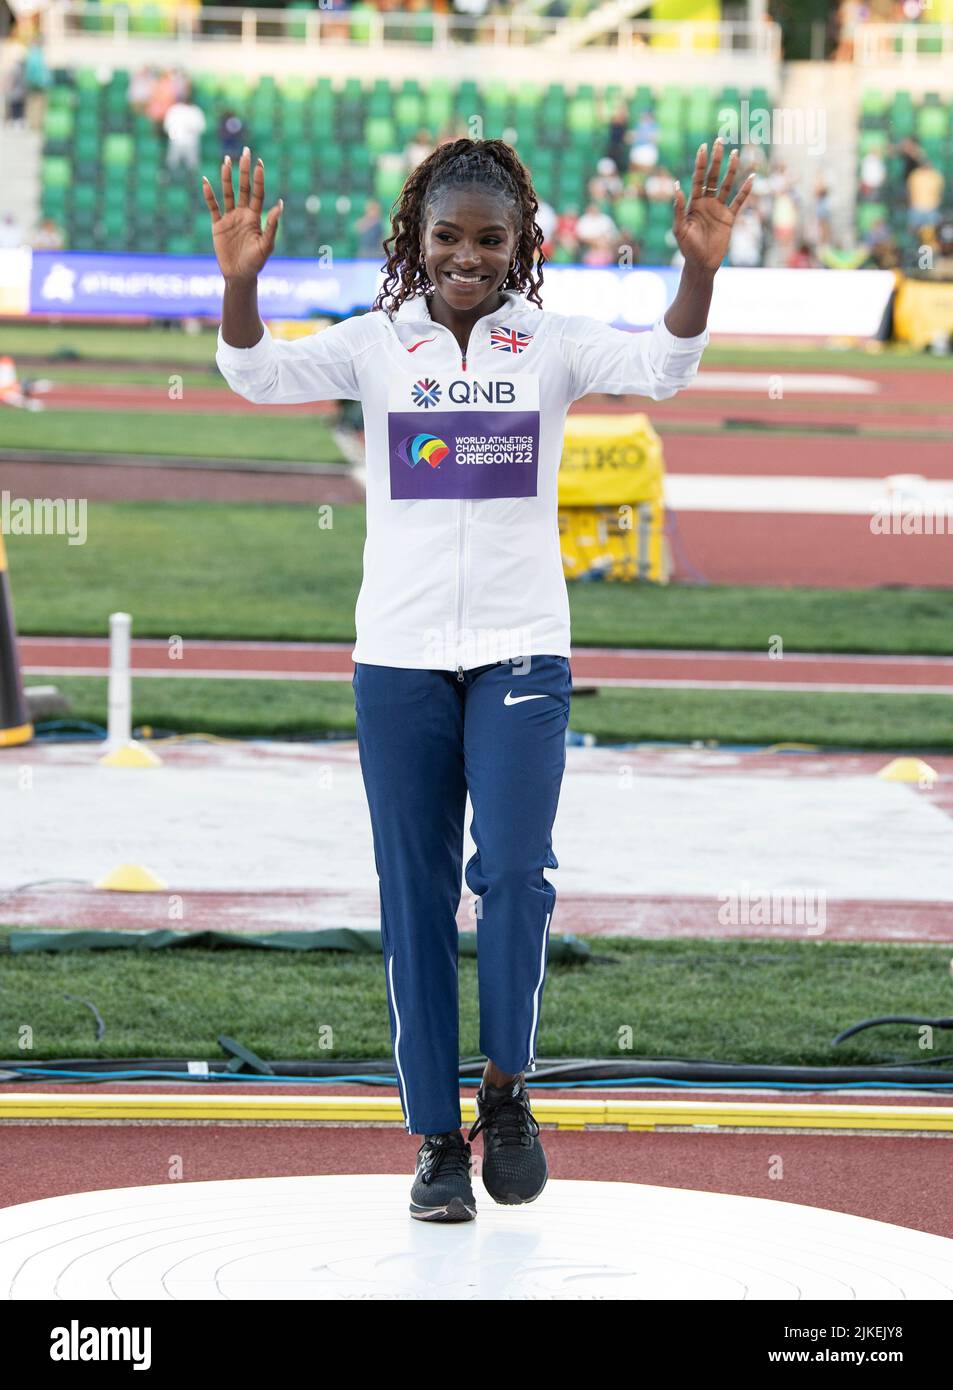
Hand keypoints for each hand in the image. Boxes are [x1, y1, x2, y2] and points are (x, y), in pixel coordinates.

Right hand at [202, 146, 282, 282]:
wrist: (239, 275)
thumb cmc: (255, 263)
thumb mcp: (266, 245)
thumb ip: (272, 225)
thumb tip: (280, 204)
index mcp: (255, 217)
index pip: (258, 193)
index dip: (258, 178)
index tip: (259, 162)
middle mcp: (243, 214)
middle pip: (244, 187)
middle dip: (244, 170)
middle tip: (245, 151)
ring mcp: (230, 218)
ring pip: (228, 193)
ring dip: (226, 177)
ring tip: (226, 160)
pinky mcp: (218, 225)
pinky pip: (213, 207)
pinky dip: (209, 195)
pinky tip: (206, 181)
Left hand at [673, 139, 753, 271]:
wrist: (701, 264)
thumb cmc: (687, 248)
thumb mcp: (679, 230)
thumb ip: (678, 209)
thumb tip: (677, 187)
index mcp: (693, 203)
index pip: (697, 178)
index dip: (700, 163)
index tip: (703, 147)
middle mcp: (707, 202)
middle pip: (712, 176)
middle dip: (715, 159)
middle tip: (718, 141)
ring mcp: (719, 209)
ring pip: (726, 185)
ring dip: (731, 170)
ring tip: (736, 153)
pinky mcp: (729, 218)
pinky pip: (739, 201)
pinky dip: (745, 190)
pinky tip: (751, 177)